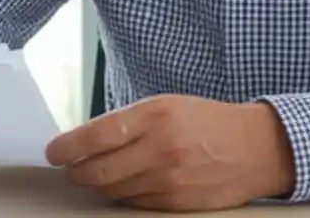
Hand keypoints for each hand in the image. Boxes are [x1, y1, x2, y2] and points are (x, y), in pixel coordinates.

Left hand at [44, 94, 295, 211]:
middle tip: (70, 168)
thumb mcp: (166, 106)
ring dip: (98, 185)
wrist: (256, 148)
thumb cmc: (207, 122)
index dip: (68, 147)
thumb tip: (86, 141)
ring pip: (113, 190)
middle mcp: (161, 147)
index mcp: (155, 115)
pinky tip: (126, 185)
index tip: (53, 152)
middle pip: (98, 170)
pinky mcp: (177, 203)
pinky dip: (123, 195)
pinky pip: (135, 204)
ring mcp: (170, 179)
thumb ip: (128, 123)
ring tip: (96, 175)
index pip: (96, 135)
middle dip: (76, 172)